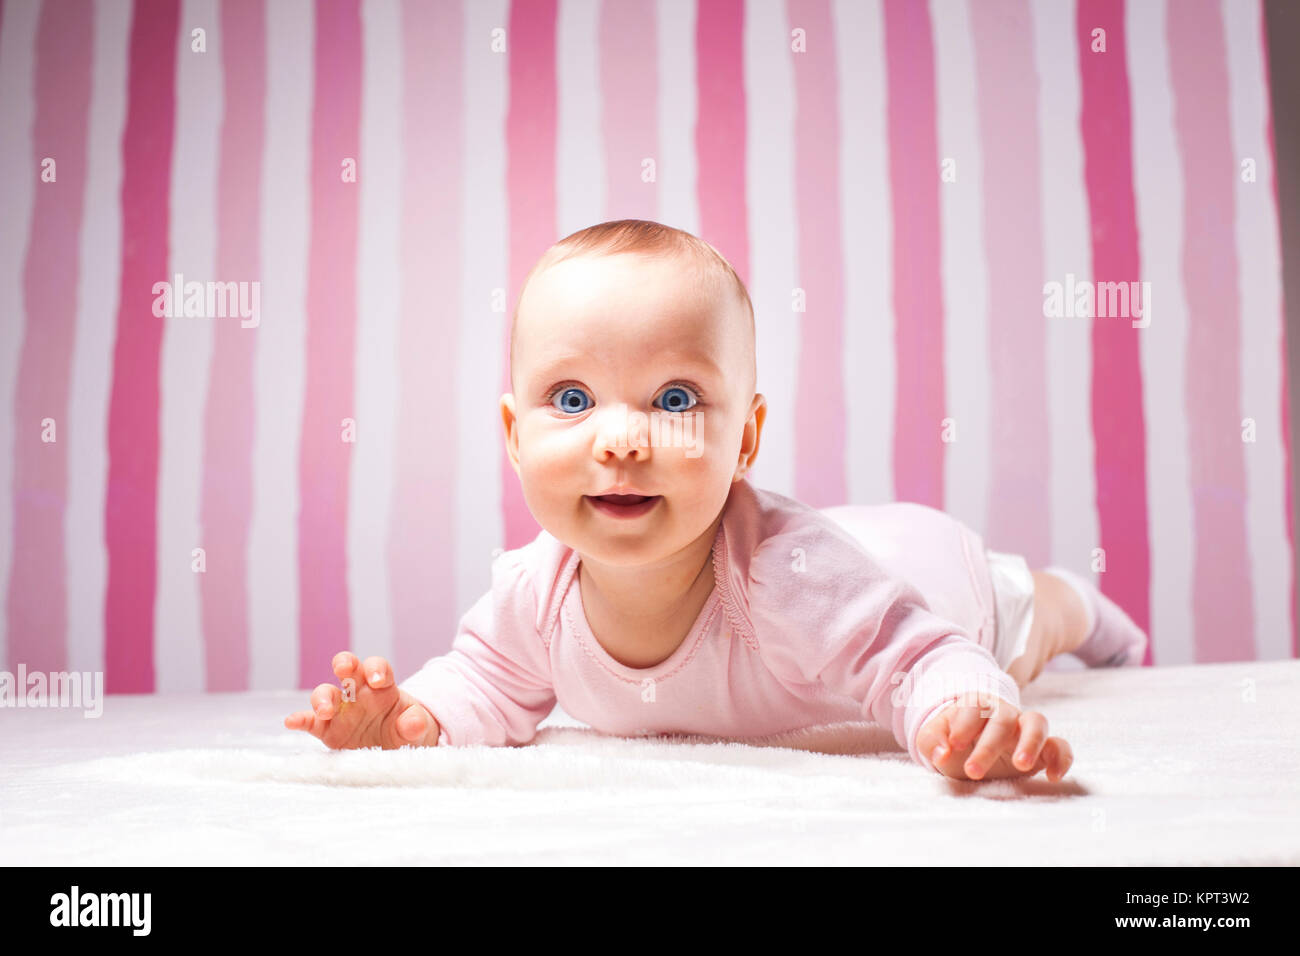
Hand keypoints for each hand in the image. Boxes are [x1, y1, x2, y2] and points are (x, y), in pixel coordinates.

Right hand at [283, 652, 440, 749]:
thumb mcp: (417, 727)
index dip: (376, 669)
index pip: (377, 667)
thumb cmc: (406, 729)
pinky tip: (292, 722)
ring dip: (323, 697)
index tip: (378, 680)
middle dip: (343, 663)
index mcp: (382, 686)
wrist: (397, 749)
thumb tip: (414, 724)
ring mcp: (341, 710)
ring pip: (325, 693)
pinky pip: (311, 722)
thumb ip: (415, 723)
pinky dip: (300, 720)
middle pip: (347, 669)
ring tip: (325, 710)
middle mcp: (358, 692)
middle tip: (343, 669)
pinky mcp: (328, 729)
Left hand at [915, 691, 1072, 781]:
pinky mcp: (1043, 749)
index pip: (974, 706)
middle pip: (1002, 719)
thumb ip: (931, 741)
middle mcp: (1003, 713)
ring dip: (1031, 742)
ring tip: (1021, 766)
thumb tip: (942, 752)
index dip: (964, 724)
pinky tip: (1052, 776)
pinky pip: (1060, 746)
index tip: (953, 746)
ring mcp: (1024, 729)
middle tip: (973, 771)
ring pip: (1037, 722)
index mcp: (976, 705)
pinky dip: (1061, 758)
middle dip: (988, 746)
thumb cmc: (951, 741)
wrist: (969, 749)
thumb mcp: (933, 739)